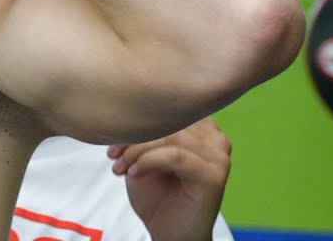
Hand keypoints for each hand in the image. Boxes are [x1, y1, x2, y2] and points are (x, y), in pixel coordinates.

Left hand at [108, 117, 230, 240]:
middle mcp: (216, 139)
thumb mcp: (143, 154)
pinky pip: (175, 156)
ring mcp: (219, 157)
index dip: (137, 118)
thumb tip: (122, 105)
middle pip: (167, 120)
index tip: (113, 139)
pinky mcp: (214, 176)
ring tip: (120, 168)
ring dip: (136, 151)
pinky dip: (147, 162)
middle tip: (113, 156)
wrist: (168, 233)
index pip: (167, 106)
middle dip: (133, 136)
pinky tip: (134, 174)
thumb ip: (143, 129)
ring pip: (168, 136)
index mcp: (202, 128)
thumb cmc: (156, 194)